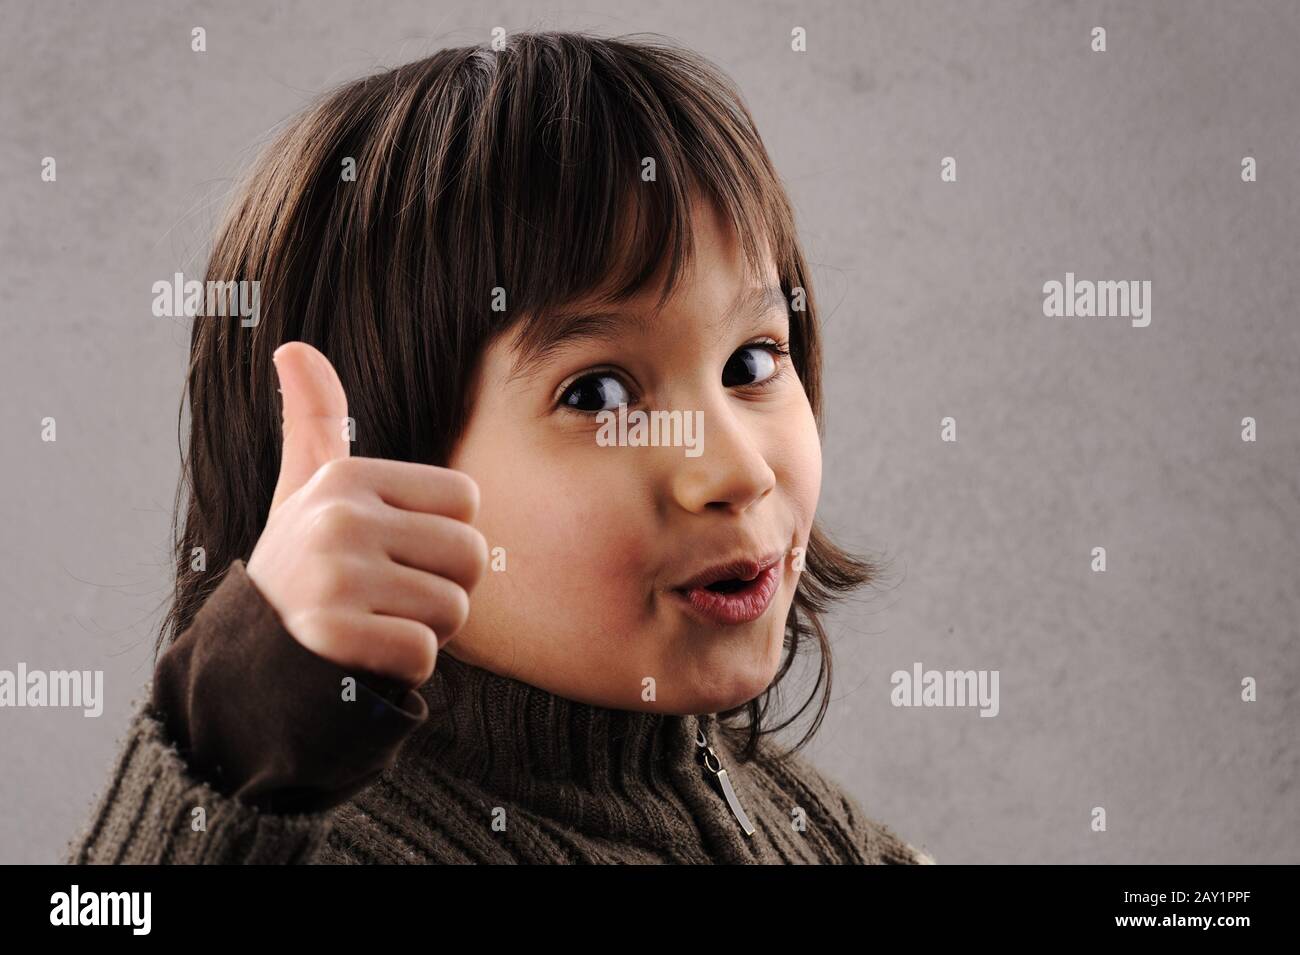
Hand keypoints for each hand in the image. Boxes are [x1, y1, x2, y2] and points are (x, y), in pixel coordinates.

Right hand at [245, 341, 487, 686]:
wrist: (248, 668)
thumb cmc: (297, 573)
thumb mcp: (302, 492)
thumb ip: (312, 421)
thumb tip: (292, 346)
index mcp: (344, 477)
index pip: (466, 501)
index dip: (443, 539)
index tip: (394, 557)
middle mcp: (337, 518)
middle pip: (470, 555)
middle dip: (444, 591)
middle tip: (388, 603)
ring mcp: (332, 577)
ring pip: (453, 609)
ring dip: (425, 633)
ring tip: (373, 628)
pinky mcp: (332, 638)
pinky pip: (424, 654)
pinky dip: (405, 670)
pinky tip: (364, 663)